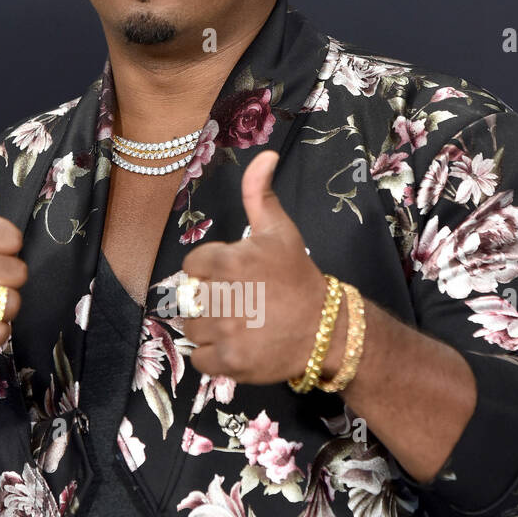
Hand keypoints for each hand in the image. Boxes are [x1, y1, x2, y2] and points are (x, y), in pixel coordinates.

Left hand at [180, 150, 344, 384]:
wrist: (326, 328)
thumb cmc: (298, 278)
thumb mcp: (281, 231)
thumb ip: (260, 194)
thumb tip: (264, 155)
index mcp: (230, 261)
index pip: (192, 265)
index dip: (209, 270)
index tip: (231, 276)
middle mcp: (224, 296)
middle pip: (192, 298)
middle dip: (211, 300)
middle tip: (239, 303)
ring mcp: (226, 332)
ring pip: (192, 327)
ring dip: (210, 328)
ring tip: (238, 324)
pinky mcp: (230, 361)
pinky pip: (200, 358)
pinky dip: (213, 356)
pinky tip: (235, 345)